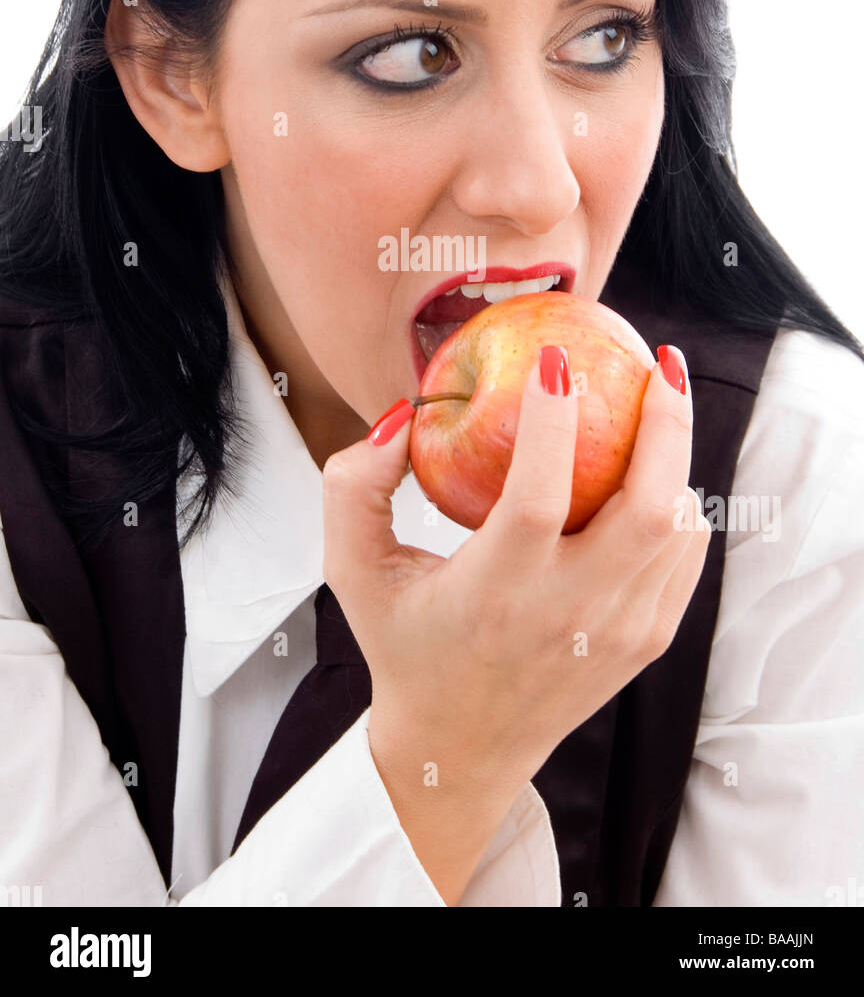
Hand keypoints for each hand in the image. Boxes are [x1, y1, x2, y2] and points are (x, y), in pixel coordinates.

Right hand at [322, 343, 708, 792]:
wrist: (458, 749)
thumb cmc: (403, 643)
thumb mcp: (353, 569)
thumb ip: (353, 487)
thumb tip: (403, 417)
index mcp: (496, 594)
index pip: (538, 495)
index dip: (550, 418)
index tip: (554, 357)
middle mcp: (569, 615)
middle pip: (649, 506)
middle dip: (666, 421)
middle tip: (658, 361)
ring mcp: (619, 632)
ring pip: (679, 526)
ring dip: (674, 456)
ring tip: (654, 404)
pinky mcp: (647, 641)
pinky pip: (684, 555)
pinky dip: (678, 504)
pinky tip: (653, 471)